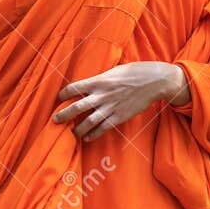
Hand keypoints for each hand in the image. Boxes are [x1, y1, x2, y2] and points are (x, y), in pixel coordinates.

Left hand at [53, 61, 188, 141]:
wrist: (154, 81)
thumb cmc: (135, 72)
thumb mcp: (114, 70)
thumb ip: (102, 78)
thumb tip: (92, 82)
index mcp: (99, 81)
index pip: (74, 88)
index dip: (63, 94)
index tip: (59, 99)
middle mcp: (101, 95)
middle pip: (76, 107)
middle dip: (64, 114)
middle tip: (55, 120)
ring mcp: (110, 107)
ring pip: (88, 121)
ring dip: (77, 128)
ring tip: (72, 133)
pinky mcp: (119, 117)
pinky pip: (103, 128)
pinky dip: (94, 134)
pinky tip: (87, 138)